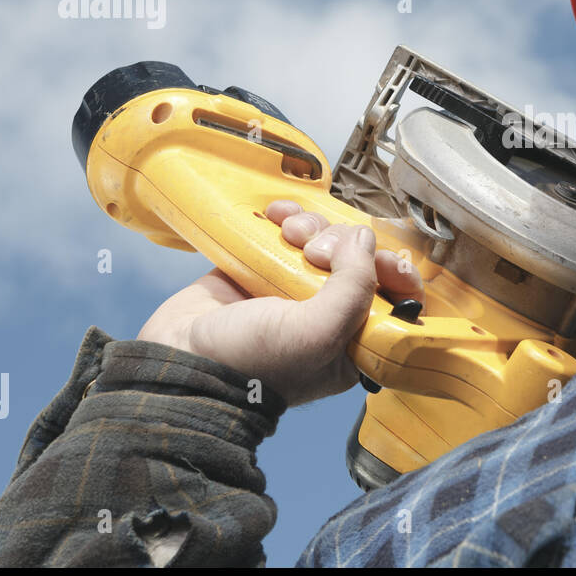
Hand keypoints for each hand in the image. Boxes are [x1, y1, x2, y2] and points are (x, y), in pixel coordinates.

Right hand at [135, 200, 424, 407]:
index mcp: (353, 341)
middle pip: (360, 259)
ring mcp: (295, 289)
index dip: (393, 271)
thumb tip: (364, 240)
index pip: (396, 299)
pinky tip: (276, 213)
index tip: (379, 258)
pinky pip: (289, 232)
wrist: (179, 360)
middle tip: (315, 252)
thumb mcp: (317, 334)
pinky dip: (288, 216)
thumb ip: (354, 288)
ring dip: (313, 226)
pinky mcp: (264, 268)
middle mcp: (330, 313)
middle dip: (343, 244)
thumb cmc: (252, 362)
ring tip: (289, 232)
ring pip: (325, 240)